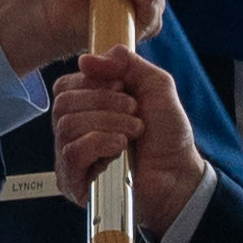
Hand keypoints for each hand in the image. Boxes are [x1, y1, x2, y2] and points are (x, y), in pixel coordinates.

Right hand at [50, 41, 207, 232]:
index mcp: (84, 108)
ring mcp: (70, 158)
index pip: (65, 86)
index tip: (123, 88)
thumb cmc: (167, 134)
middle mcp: (72, 132)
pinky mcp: (74, 182)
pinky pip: (71, 153)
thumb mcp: (155, 85)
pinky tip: (120, 148)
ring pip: (67, 126)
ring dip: (108, 122)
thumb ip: (127, 63)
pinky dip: (99, 143)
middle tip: (133, 112)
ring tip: (134, 131)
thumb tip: (85, 59)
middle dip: (104, 102)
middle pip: (63, 103)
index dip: (93, 82)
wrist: (179, 173)